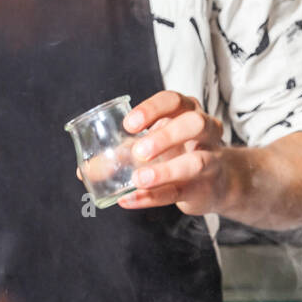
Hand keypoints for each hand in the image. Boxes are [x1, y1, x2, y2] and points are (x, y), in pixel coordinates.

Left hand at [118, 90, 238, 215]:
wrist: (218, 182)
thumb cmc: (180, 154)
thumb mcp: (152, 148)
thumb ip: (120, 155)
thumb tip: (84, 171)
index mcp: (187, 113)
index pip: (174, 101)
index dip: (152, 110)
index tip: (129, 124)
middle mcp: (204, 132)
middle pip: (194, 124)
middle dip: (166, 135)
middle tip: (138, 151)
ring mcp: (209, 161)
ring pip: (196, 161)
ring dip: (166, 170)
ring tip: (138, 179)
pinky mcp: (203, 189)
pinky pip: (179, 192)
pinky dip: (152, 197)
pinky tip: (129, 200)